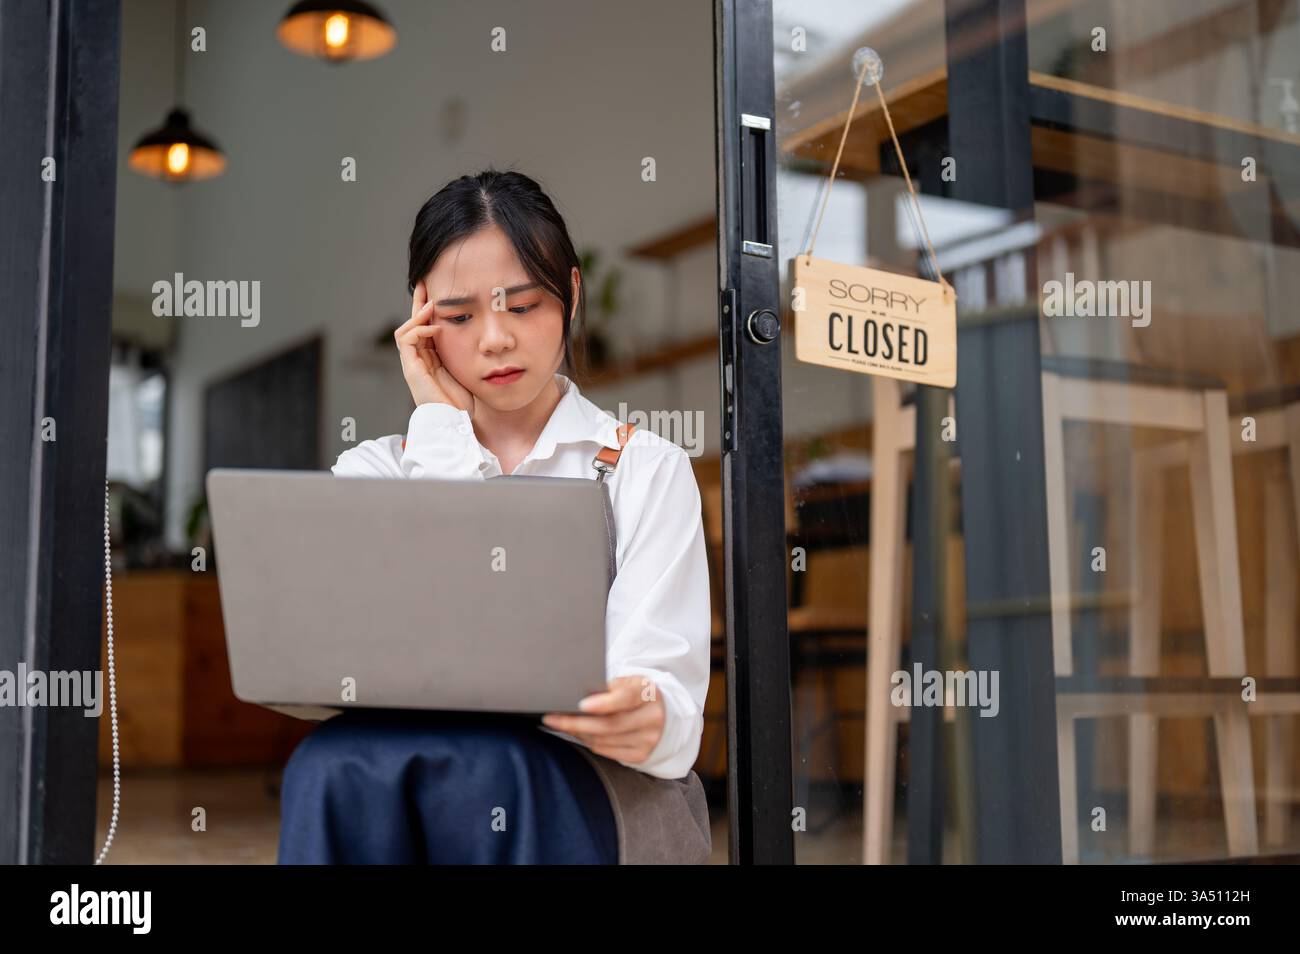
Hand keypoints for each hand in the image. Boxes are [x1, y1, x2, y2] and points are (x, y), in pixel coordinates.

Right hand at [394, 280, 474, 412]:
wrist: (457, 422)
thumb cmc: (466, 402)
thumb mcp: (471, 369)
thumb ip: (471, 352)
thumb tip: (487, 335)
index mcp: (433, 359)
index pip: (427, 327)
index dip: (430, 309)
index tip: (439, 289)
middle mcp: (420, 360)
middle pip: (414, 323)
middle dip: (419, 302)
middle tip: (426, 281)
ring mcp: (413, 365)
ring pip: (407, 329)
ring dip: (418, 314)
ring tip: (431, 302)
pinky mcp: (411, 370)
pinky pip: (406, 340)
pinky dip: (418, 330)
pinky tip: (434, 327)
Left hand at [541, 675, 664, 764]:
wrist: (662, 714)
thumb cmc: (636, 694)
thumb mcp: (628, 683)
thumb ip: (608, 689)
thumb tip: (577, 698)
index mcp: (649, 693)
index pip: (626, 698)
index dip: (603, 703)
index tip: (581, 705)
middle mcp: (653, 718)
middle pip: (609, 725)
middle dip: (576, 722)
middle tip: (552, 717)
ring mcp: (648, 740)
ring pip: (604, 740)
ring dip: (578, 733)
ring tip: (561, 723)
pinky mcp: (641, 756)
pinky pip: (606, 751)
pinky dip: (588, 742)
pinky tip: (578, 733)